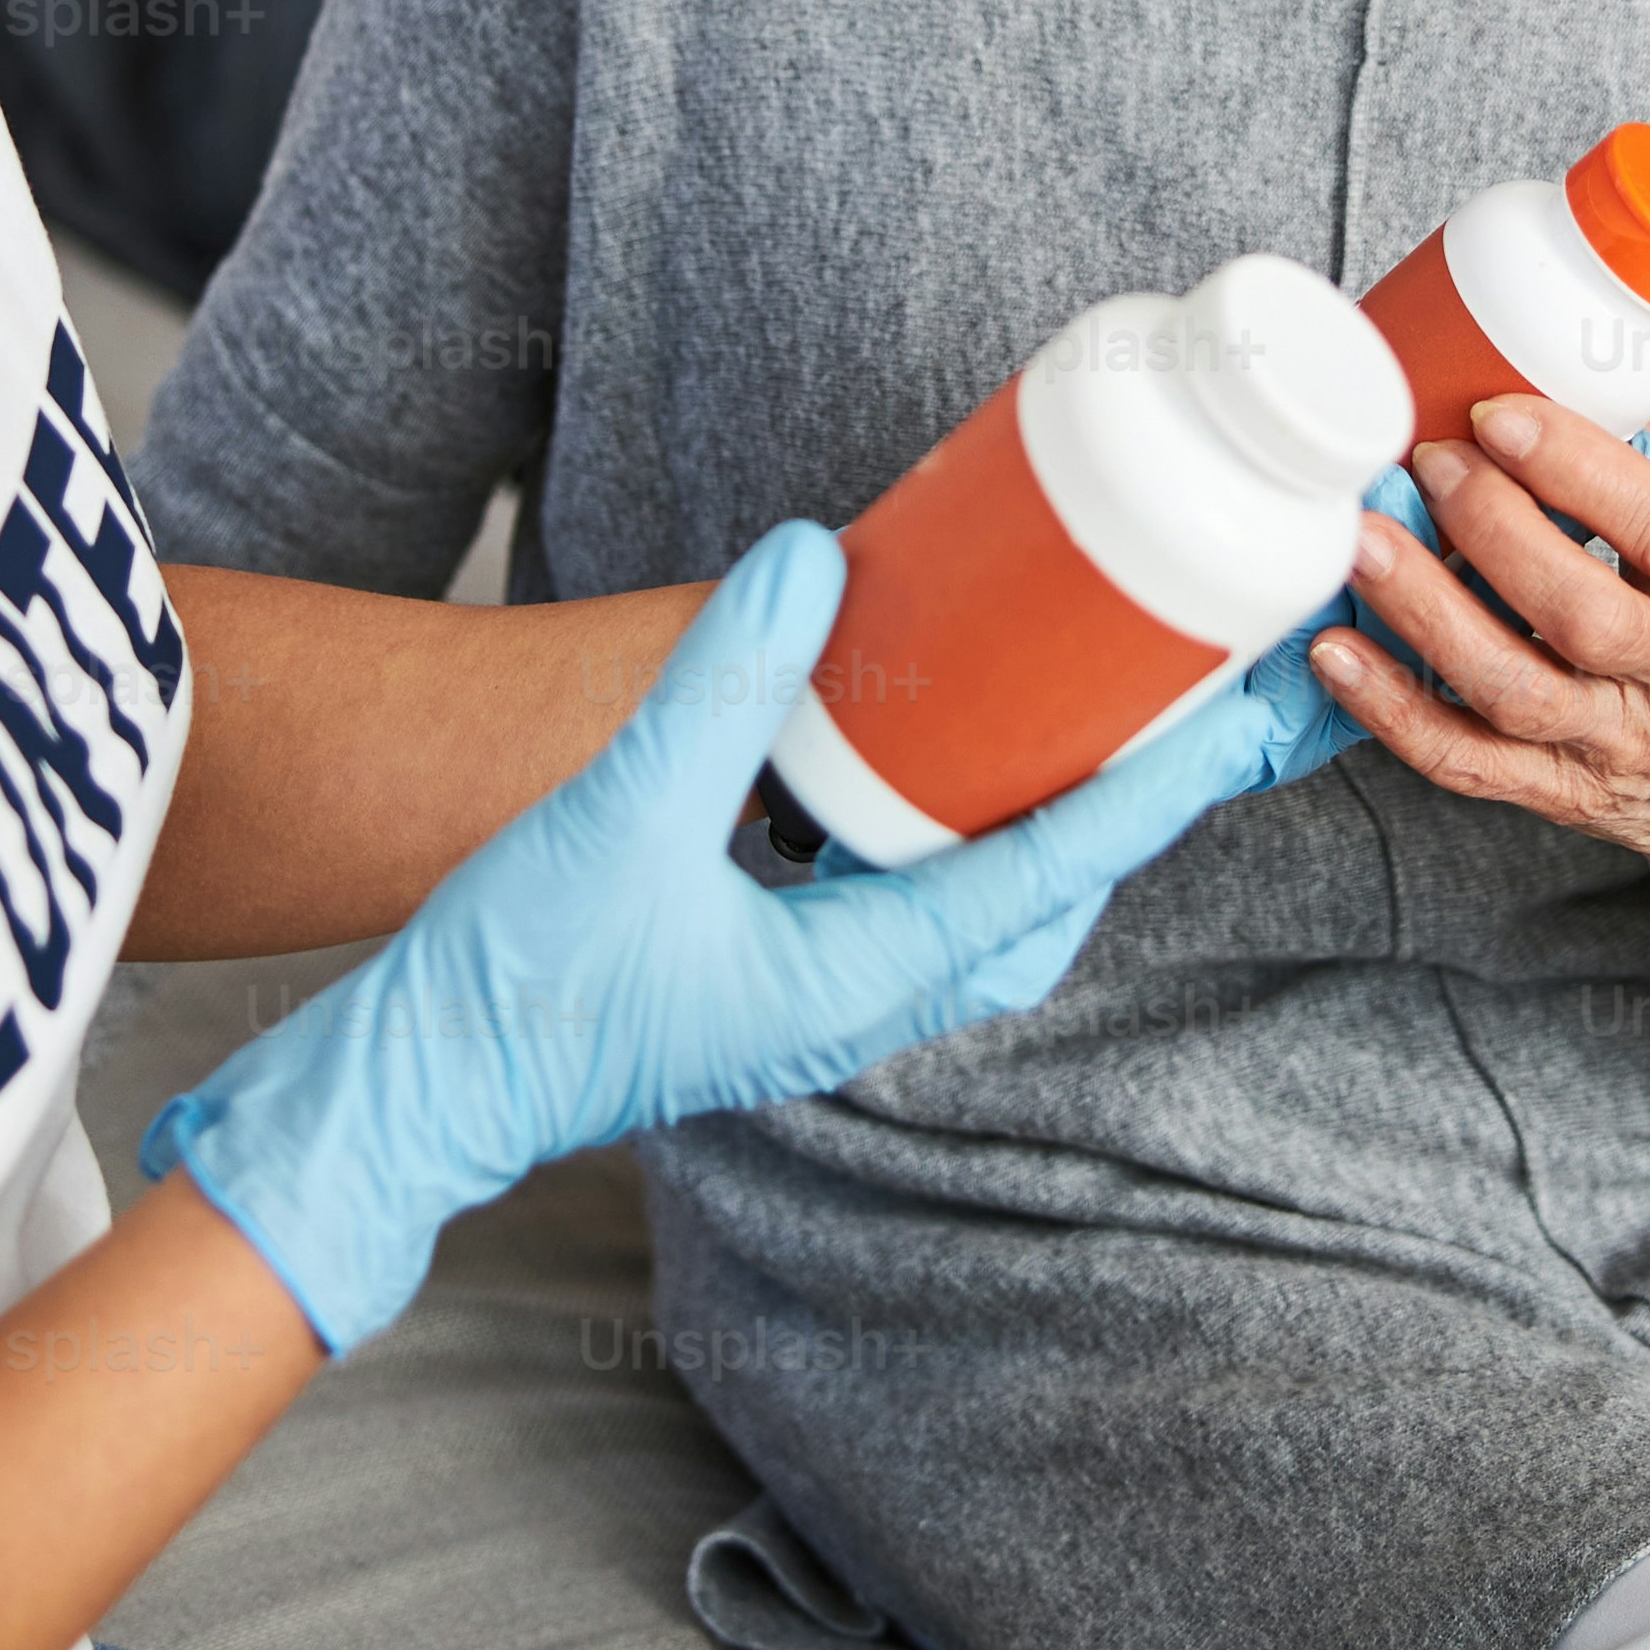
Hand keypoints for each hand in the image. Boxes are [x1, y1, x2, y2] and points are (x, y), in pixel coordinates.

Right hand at [149, 526, 1285, 1348]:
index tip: (1235, 721)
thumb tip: (818, 557)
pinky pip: (919, 899)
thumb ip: (720, 687)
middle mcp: (863, 1001)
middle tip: (1209, 705)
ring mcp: (825, 997)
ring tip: (1110, 722)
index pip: (1043, 873)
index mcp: (855, 982)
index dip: (1147, 789)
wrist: (414, 1092)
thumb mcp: (617, 813)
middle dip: (1134, 800)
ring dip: (1055, 815)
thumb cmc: (509, 986)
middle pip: (1044, 894)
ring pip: (987, 906)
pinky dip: (968, 827)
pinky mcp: (782, 975)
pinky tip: (956, 761)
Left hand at [1314, 398, 1649, 997]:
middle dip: (1490, 528)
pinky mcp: (1564, 793)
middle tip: (1429, 463)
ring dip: (1425, 613)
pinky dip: (1393, 710)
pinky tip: (1338, 652)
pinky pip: (1467, 760)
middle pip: (1579, 612)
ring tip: (1362, 544)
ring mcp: (1621, 744)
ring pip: (1512, 688)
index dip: (1576, 467)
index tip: (1500, 414)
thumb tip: (1562, 391)